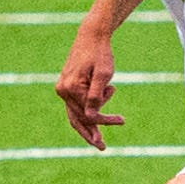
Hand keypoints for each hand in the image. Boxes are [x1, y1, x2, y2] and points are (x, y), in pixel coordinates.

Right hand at [55, 25, 124, 150]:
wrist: (91, 35)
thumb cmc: (100, 53)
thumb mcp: (103, 74)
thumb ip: (96, 96)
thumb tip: (92, 118)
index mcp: (70, 88)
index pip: (88, 113)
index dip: (104, 120)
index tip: (121, 120)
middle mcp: (62, 90)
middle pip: (77, 119)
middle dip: (91, 133)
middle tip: (102, 148)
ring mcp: (63, 88)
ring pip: (75, 114)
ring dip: (89, 124)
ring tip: (99, 138)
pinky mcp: (66, 86)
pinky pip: (76, 105)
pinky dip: (88, 109)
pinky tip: (102, 108)